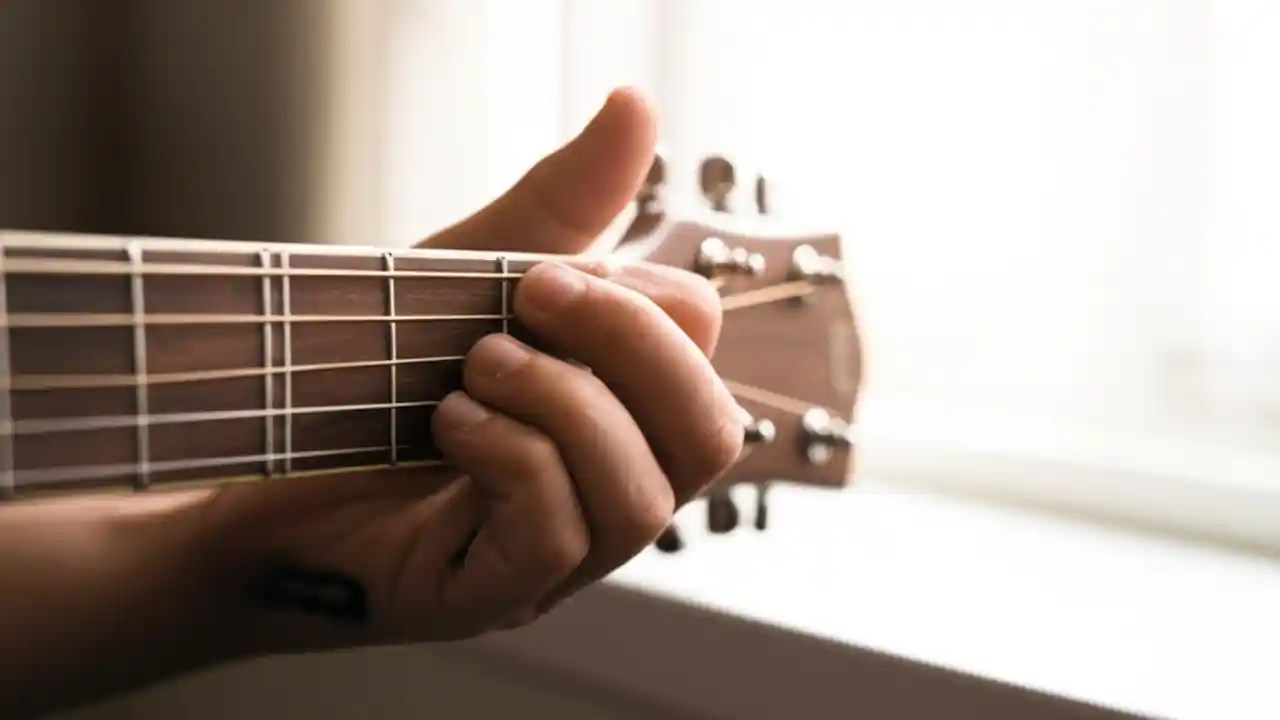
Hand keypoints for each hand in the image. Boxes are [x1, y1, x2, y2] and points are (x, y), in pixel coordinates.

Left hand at [196, 88, 743, 651]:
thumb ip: (559, 204)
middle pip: (710, 436)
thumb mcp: (466, 276)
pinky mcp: (493, 595)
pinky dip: (510, 458)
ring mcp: (558, 557)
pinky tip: (448, 425)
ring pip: (645, 499)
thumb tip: (635, 105)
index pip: (703, 359)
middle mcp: (606, 487)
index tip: (542, 276)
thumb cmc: (368, 374)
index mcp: (617, 409)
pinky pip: (560, 537)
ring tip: (473, 368)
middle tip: (533, 301)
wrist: (247, 455)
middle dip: (632, 348)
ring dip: (562, 405)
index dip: (643, 307)